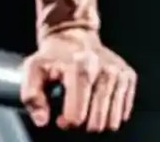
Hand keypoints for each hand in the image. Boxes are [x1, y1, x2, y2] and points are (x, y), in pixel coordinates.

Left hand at [20, 28, 136, 131]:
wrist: (73, 35)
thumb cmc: (53, 56)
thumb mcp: (33, 70)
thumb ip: (31, 96)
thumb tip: (42, 120)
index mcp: (80, 67)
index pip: (77, 113)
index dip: (68, 122)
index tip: (61, 119)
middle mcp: (104, 69)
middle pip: (97, 121)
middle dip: (83, 124)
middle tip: (73, 114)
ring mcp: (119, 73)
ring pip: (112, 121)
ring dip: (97, 121)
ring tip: (85, 108)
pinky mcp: (129, 76)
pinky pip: (123, 113)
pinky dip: (110, 113)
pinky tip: (97, 102)